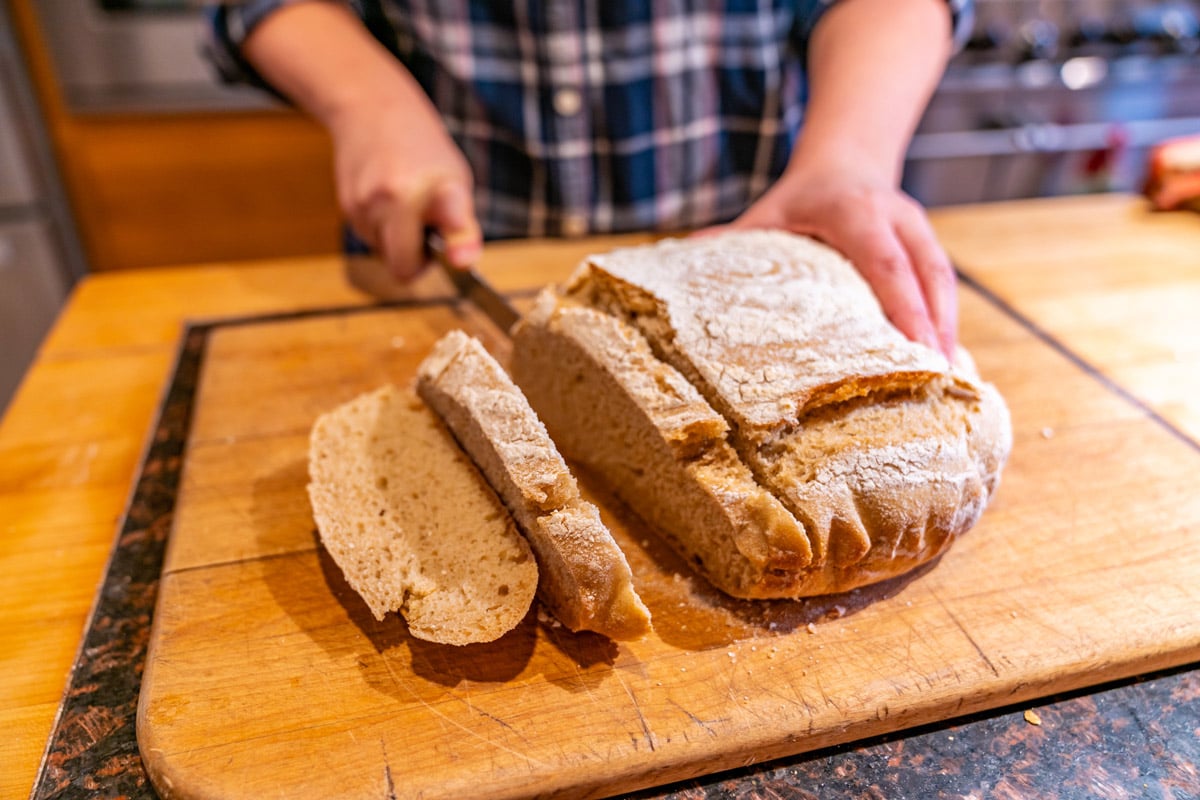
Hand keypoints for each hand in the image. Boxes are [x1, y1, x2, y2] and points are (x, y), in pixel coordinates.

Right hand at [329, 101, 481, 280]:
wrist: (371, 109)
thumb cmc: (422, 149)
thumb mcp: (456, 180)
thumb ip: (462, 226)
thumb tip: (463, 263)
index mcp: (428, 191)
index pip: (445, 229)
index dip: (453, 246)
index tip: (460, 258)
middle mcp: (391, 200)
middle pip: (402, 268)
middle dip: (417, 260)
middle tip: (429, 234)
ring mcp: (363, 206)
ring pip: (384, 254)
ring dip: (397, 240)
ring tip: (406, 203)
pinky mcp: (346, 208)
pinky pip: (370, 238)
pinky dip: (381, 228)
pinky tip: (387, 199)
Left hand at [721, 158, 956, 358]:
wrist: (846, 159)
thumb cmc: (802, 197)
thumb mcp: (768, 212)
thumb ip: (733, 240)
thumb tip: (684, 259)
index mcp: (855, 211)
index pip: (884, 262)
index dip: (903, 305)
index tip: (914, 348)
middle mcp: (895, 217)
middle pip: (926, 274)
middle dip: (934, 326)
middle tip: (939, 377)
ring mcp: (918, 229)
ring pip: (942, 280)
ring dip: (947, 328)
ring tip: (947, 378)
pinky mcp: (929, 244)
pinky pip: (943, 285)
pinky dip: (945, 322)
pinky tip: (943, 360)